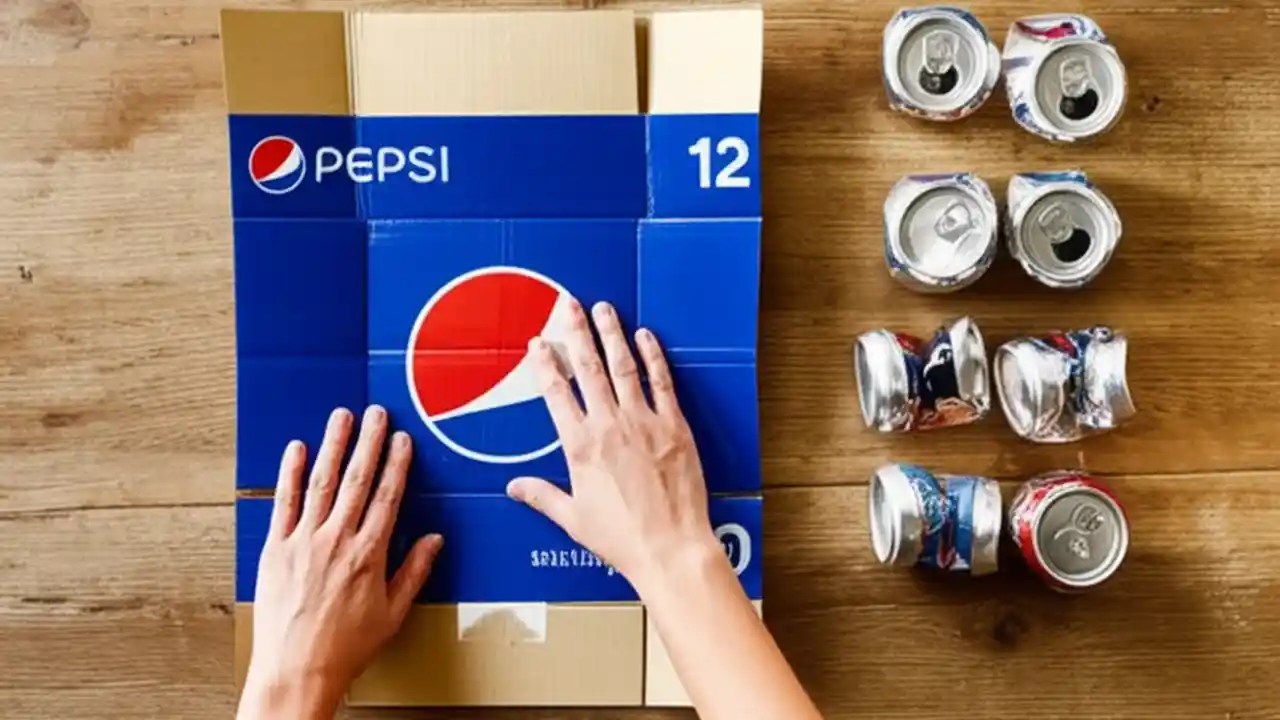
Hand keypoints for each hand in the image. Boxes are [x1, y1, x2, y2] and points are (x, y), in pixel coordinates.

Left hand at [238, 406, 442, 719]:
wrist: (297, 670)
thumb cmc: (345, 648)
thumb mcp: (393, 613)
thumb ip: (414, 571)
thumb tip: (434, 541)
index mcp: (369, 554)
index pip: (388, 497)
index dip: (397, 464)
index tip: (403, 441)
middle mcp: (337, 541)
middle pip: (357, 480)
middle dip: (369, 442)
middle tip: (377, 414)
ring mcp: (303, 542)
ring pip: (321, 482)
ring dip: (333, 445)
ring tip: (341, 418)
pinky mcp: (276, 549)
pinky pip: (283, 503)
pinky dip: (289, 473)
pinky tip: (295, 450)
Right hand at [507, 300, 723, 596]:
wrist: (669, 547)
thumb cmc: (622, 538)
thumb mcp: (573, 518)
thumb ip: (542, 496)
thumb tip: (514, 487)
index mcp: (580, 446)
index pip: (556, 394)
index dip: (546, 364)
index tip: (539, 343)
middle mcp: (609, 426)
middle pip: (587, 368)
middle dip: (576, 332)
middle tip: (568, 304)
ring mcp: (644, 423)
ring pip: (623, 367)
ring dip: (612, 334)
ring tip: (603, 309)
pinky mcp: (674, 427)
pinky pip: (661, 383)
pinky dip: (653, 357)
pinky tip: (646, 336)